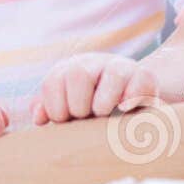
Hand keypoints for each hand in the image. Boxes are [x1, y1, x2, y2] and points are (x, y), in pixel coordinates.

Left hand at [30, 53, 170, 123]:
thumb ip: (49, 109)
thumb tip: (38, 118)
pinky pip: (142, 80)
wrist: (130, 96)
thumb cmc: (91, 107)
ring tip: (103, 115)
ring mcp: (121, 67)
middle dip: (78, 105)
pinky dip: (133, 97)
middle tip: (85, 118)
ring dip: (105, 102)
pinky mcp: (145, 77)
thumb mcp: (68, 106)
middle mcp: (94, 63)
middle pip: (79, 73)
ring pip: (114, 74)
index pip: (53, 82)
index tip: (64, 121)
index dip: (55, 107)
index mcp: (70, 69)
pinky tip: (126, 110)